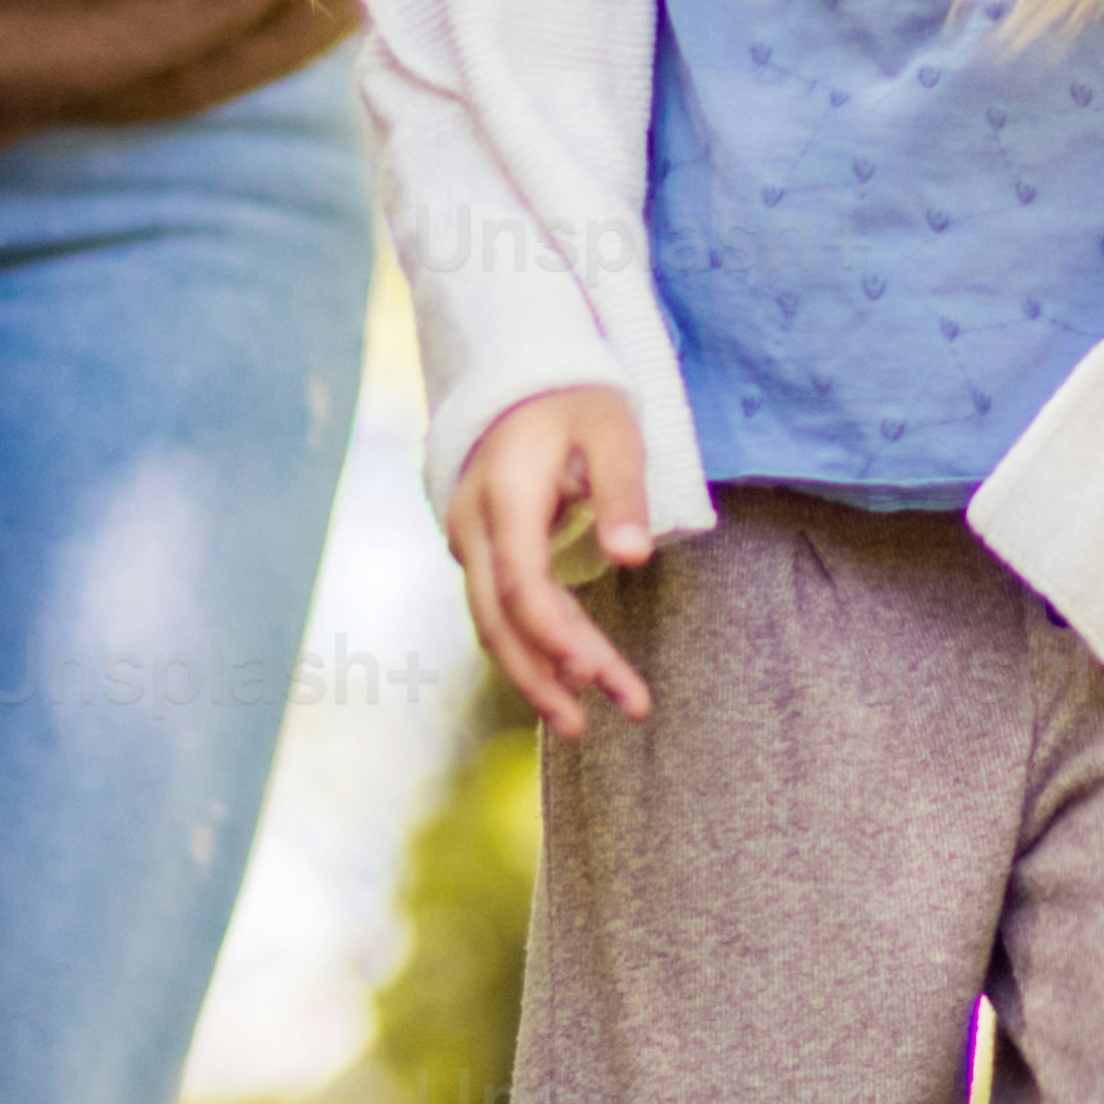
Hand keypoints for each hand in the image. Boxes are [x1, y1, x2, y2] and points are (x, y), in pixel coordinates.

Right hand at [445, 387, 661, 741]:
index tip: (593, 673)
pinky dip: (531, 645)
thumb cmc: (576, 402)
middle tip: (582, 727)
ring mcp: (470, 539)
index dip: (553, 635)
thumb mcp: (614, 433)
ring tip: (580, 722)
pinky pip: (499, 608)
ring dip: (534, 672)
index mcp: (505, 495)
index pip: (520, 582)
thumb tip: (633, 558)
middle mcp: (474, 524)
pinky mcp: (481, 550)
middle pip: (495, 617)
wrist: (522, 377)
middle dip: (538, 676)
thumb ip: (622, 494)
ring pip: (492, 621)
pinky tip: (566, 676)